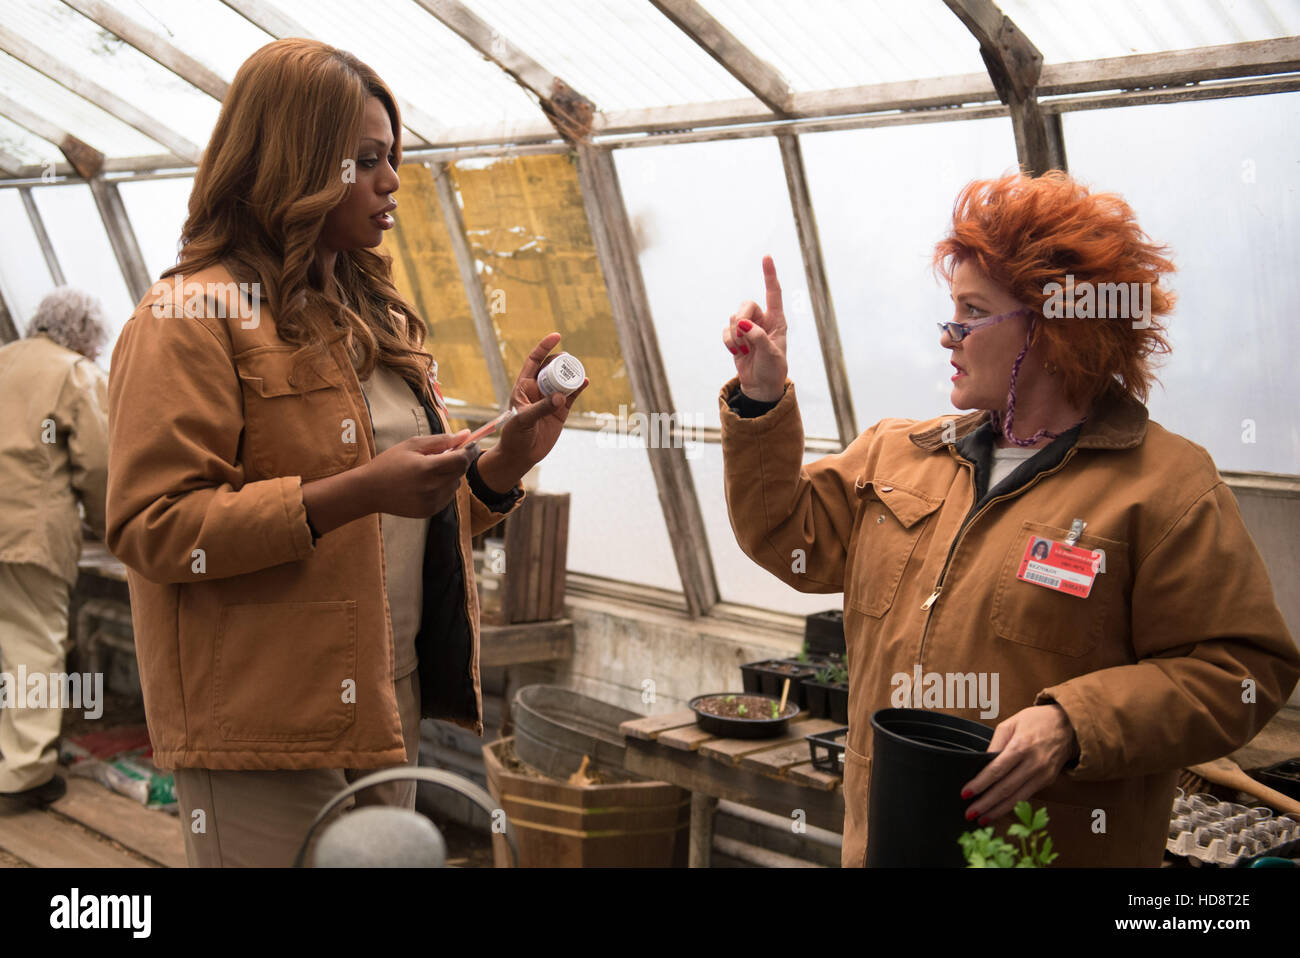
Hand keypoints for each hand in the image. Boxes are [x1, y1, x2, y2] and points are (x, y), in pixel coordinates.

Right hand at [361, 431, 473, 517]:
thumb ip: (441, 440)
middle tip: (446, 453)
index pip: (461, 460)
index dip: (470, 451)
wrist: (369, 491)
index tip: (472, 443)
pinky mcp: (429, 511)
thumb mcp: (413, 445)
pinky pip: (447, 496)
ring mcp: (431, 502)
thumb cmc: (389, 463)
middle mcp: (431, 488)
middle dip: (459, 461)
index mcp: (426, 468)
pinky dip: (443, 487)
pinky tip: (426, 483)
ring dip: (450, 475)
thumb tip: (466, 434)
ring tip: (429, 469)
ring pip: (455, 485)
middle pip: (461, 472)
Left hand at [486, 332, 587, 477]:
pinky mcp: (560, 411)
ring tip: (579, 370)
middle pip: (551, 368)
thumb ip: (541, 408)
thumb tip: (561, 396)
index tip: (557, 336)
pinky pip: (571, 395)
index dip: (544, 347)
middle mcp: (537, 390)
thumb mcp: (523, 420)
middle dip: (561, 361)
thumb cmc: (514, 436)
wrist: (521, 456)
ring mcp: (550, 400)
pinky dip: (579, 388)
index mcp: (524, 386)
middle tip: (569, 360)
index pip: (534, 361)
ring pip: (563, 381)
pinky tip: (585, 381)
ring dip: (571, 374)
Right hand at [722, 255, 787, 401]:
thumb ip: (758, 337)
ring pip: (734, 318)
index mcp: (777, 320)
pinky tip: (737, 352)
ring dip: (736, 335)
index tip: (767, 257)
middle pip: (746, 305)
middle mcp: (762, 320)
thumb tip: (742, 324)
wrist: (761, 386)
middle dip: (741, 319)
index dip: (770, 275)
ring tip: (744, 350)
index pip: (774, 293)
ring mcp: (748, 328)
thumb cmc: (773, 369)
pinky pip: (726, 330)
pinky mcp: (736, 337)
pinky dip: (729, 342)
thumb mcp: (770, 354)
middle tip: (744, 337)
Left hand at [960, 704, 1077, 824]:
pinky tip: (999, 811)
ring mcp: (1042, 774)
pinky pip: (1027, 796)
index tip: (965, 793)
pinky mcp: (1048, 781)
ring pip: (1017, 798)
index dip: (980, 784)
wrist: (1069, 726)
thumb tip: (982, 763)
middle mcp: (1033, 763)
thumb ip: (995, 743)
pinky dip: (1012, 806)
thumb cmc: (1036, 721)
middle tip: (969, 813)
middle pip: (1005, 788)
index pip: (996, 770)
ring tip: (982, 819)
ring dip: (998, 810)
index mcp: (1021, 746)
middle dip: (986, 803)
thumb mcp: (1011, 723)